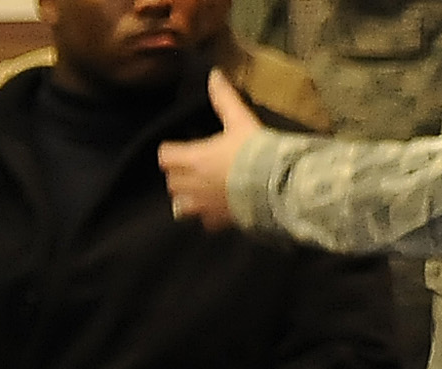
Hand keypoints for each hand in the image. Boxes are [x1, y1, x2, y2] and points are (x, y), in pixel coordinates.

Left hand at [156, 70, 257, 230]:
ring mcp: (201, 206)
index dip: (169, 150)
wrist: (275, 184)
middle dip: (177, 172)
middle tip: (190, 164)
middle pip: (171, 180)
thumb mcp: (240, 120)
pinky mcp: (215, 220)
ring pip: (180, 204)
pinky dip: (205, 214)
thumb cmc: (255, 150)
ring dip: (185, 196)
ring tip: (198, 188)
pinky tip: (216, 206)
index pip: (165, 156)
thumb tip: (214, 74)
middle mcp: (191, 185)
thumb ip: (224, 99)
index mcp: (193, 159)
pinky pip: (202, 220)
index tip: (177, 147)